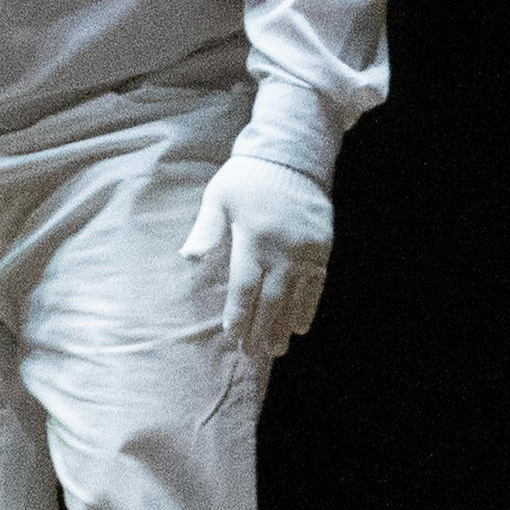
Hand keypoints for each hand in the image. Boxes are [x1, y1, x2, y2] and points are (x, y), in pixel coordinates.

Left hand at [181, 155, 333, 356]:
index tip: (232, 335)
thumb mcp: (218, 198)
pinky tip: (300, 325)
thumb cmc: (247, 178)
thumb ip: (205, 230)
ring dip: (284, 325)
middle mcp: (283, 249)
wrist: (292, 157)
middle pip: (271, 298)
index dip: (239, 313)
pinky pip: (317, 285)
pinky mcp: (323, 248)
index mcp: (253, 238)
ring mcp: (306, 250)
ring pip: (295, 297)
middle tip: (252, 353)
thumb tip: (187, 257)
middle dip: (261, 328)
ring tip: (276, 349)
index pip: (244, 286)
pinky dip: (309, 307)